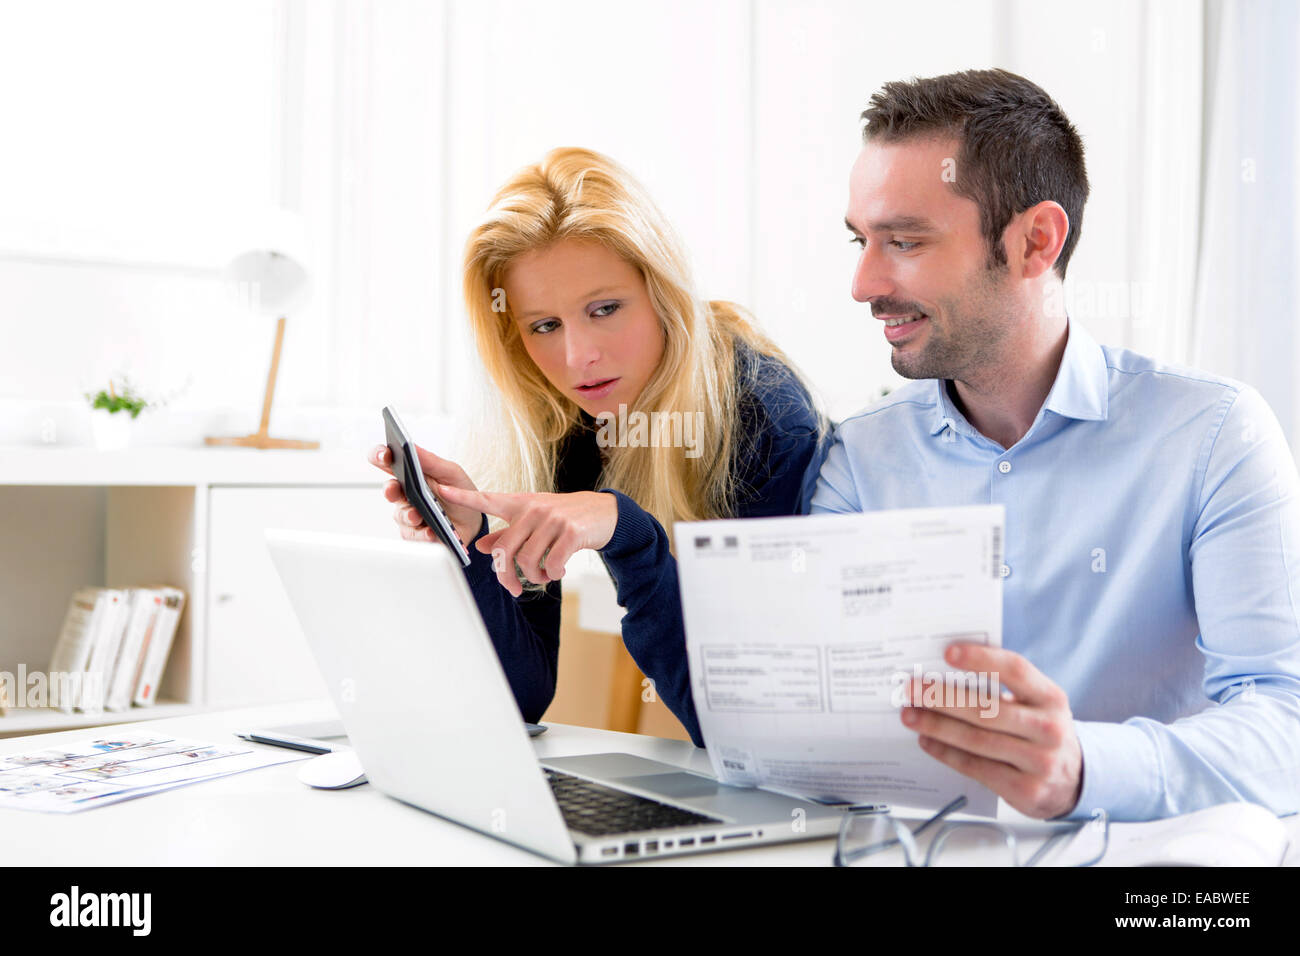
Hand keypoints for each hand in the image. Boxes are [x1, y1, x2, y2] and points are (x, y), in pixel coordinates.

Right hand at [368, 444, 481, 547]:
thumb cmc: (460, 492)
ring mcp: (408, 513)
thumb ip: (430, 461)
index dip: (380, 455)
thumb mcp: (450, 473)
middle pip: (388, 489)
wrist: (474, 520)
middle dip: (390, 490)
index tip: (385, 455)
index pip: (387, 460)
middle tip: (394, 490)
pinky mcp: (414, 533)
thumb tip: (411, 445)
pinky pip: (412, 535)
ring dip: (408, 515)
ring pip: (399, 514)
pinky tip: (430, 531)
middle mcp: (405, 493)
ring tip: (417, 516)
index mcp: (410, 473)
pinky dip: (421, 534)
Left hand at [433, 485, 617, 597]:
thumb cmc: (563, 518)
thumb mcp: (533, 521)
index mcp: (519, 504)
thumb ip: (508, 533)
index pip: (486, 498)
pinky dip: (553, 575)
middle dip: (506, 577)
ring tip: (543, 576)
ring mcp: (552, 520)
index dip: (462, 495)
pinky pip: (552, 564)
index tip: (439, 487)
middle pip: (505, 550)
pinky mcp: (571, 532)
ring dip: (534, 578)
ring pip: (527, 561)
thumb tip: (482, 548)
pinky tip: (558, 571)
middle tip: (514, 588)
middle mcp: (533, 509)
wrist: (603, 512)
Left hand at [900, 643, 1083, 818]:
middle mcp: (1049, 729)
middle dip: (943, 697)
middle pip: (988, 709)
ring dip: (938, 726)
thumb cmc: (1038, 730)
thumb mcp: (1035, 704)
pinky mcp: (1026, 790)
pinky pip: (977, 768)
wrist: (1072, 780)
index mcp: (1051, 697)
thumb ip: (1003, 687)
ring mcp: (1040, 762)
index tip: (947, 652)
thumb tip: (945, 670)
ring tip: (910, 714)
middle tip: (912, 688)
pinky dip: (946, 752)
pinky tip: (927, 740)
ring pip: (978, 740)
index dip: (982, 659)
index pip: (1016, 670)